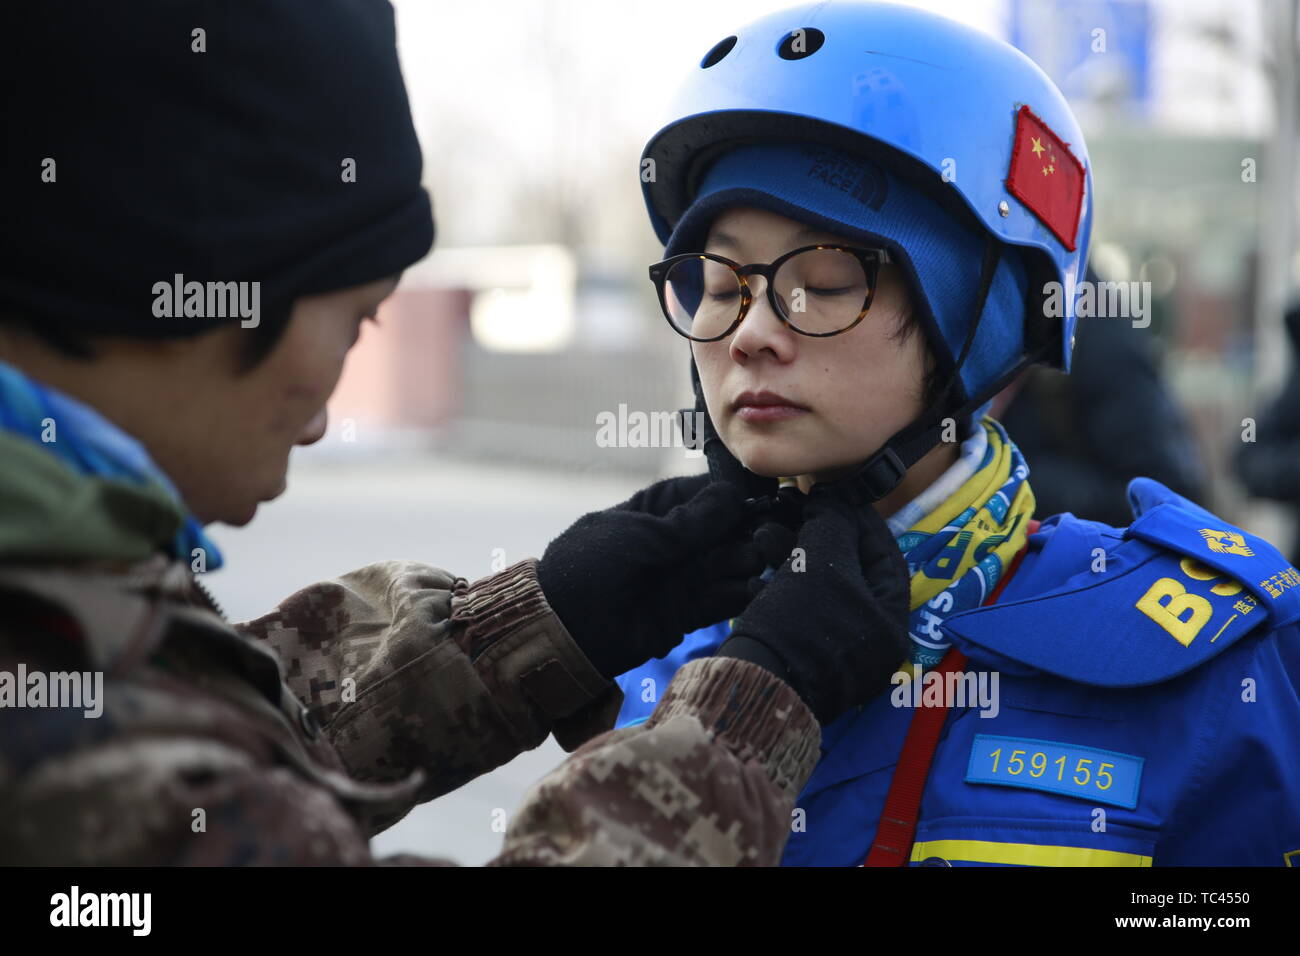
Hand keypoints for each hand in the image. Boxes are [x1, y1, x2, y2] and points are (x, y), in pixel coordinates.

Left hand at [538, 474, 786, 680]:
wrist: (564, 628)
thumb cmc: (591, 566)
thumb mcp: (640, 535)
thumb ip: (691, 523)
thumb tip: (734, 497)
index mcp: (661, 509)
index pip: (712, 495)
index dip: (741, 497)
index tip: (769, 499)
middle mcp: (679, 541)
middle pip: (732, 530)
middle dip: (755, 531)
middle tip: (770, 538)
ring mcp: (686, 576)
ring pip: (735, 563)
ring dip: (754, 561)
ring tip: (764, 559)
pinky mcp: (690, 611)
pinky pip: (726, 599)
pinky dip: (745, 594)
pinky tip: (757, 588)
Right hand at [717, 483, 910, 725]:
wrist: (754, 683)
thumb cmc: (799, 621)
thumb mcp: (822, 560)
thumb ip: (833, 523)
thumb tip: (833, 500)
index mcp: (891, 623)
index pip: (885, 557)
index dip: (859, 520)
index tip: (832, 498)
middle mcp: (872, 643)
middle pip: (851, 573)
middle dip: (817, 538)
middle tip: (792, 515)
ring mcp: (839, 657)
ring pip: (821, 592)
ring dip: (792, 559)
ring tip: (762, 540)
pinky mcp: (805, 663)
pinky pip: (800, 615)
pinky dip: (781, 590)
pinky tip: (756, 579)